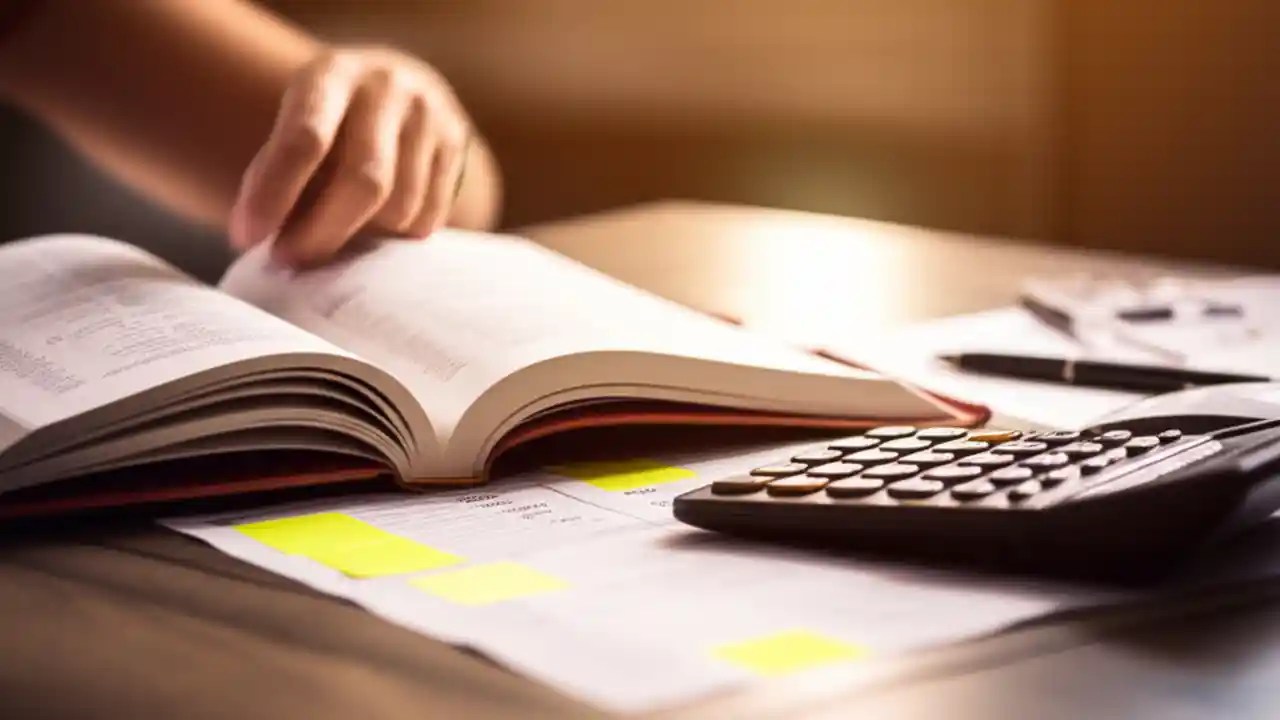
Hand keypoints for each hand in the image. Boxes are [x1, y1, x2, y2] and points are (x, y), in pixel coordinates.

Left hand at [229, 46, 470, 266]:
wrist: (404, 85)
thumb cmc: (333, 118)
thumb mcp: (298, 121)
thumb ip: (277, 170)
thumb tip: (254, 237)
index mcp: (333, 74)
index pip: (305, 139)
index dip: (274, 193)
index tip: (246, 236)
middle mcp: (388, 88)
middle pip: (364, 182)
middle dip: (322, 232)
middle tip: (289, 259)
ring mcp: (431, 115)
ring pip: (400, 209)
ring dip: (363, 238)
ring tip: (338, 232)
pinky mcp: (458, 143)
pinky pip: (428, 217)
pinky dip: (397, 237)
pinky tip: (378, 224)